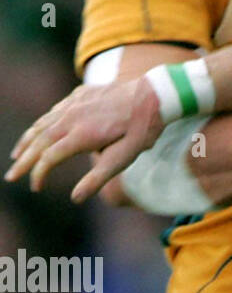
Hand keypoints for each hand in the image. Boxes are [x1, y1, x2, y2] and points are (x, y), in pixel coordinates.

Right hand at [6, 79, 163, 201]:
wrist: (155, 93)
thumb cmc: (142, 130)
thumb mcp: (125, 157)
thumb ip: (98, 178)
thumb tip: (75, 198)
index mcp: (81, 135)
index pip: (49, 158)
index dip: (38, 174)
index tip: (36, 188)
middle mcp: (72, 117)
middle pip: (39, 141)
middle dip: (23, 160)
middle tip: (11, 176)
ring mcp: (74, 103)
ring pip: (42, 123)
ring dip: (28, 140)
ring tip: (17, 155)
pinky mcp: (80, 94)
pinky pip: (54, 110)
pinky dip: (41, 123)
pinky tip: (39, 130)